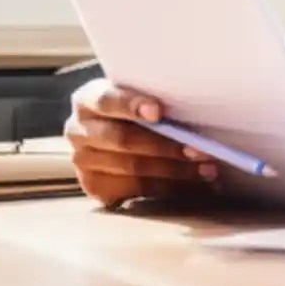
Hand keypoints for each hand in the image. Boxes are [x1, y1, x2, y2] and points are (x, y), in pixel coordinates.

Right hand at [65, 79, 218, 208]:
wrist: (114, 132)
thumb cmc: (138, 109)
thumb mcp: (142, 95)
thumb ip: (156, 101)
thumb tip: (195, 105)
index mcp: (88, 100)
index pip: (108, 100)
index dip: (132, 105)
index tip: (158, 112)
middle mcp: (78, 130)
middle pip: (123, 140)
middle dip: (165, 145)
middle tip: (198, 149)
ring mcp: (82, 161)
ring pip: (132, 168)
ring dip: (174, 170)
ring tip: (206, 168)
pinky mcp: (93, 186)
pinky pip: (133, 190)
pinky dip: (167, 187)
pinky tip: (192, 183)